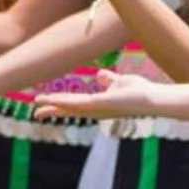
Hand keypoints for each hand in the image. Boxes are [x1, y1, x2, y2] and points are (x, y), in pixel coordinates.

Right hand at [32, 68, 158, 119]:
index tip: (45, 105)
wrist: (152, 97)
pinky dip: (64, 101)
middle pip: (69, 109)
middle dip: (53, 110)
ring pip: (70, 106)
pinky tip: (53, 99)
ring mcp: (97, 108)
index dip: (59, 104)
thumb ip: (108, 80)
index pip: (74, 104)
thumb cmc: (139, 91)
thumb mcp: (119, 82)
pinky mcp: (101, 104)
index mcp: (98, 104)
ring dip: (54, 104)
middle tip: (36, 113)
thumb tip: (99, 75)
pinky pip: (79, 103)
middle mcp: (95, 109)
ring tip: (38, 102)